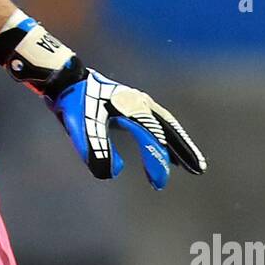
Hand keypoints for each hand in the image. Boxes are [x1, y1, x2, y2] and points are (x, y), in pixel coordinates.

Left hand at [0, 12, 205, 189]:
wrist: (64, 80)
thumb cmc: (73, 102)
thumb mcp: (81, 128)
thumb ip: (95, 149)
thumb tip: (110, 173)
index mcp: (133, 109)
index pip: (152, 139)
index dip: (157, 162)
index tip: (159, 184)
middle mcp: (140, 104)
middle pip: (170, 130)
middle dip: (183, 151)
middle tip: (199, 169)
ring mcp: (135, 104)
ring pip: (164, 126)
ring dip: (176, 145)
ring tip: (189, 164)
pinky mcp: (127, 107)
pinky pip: (152, 124)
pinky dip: (161, 137)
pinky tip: (161, 150)